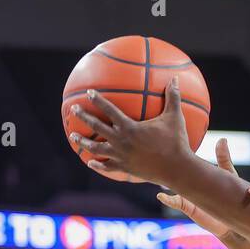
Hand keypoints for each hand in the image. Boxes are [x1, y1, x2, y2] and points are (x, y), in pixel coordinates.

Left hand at [67, 78, 191, 185]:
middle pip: (96, 127)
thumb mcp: (175, 117)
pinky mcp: (124, 168)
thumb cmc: (176, 142)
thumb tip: (175, 79)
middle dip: (83, 117)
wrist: (176, 169)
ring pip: (96, 148)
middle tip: (73, 110)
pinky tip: (90, 162)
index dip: (98, 100)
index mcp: (130, 127)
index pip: (110, 110)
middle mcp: (121, 141)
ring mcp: (121, 156)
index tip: (88, 93)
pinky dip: (97, 164)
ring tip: (73, 137)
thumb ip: (173, 97)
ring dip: (83, 142)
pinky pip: (107, 166)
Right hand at [157, 137, 240, 240]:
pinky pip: (174, 203)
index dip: (177, 154)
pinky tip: (161, 196)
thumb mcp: (227, 174)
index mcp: (197, 174)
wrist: (233, 220)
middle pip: (175, 174)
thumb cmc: (231, 196)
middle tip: (157, 156)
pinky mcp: (187, 207)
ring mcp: (187, 195)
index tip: (168, 144)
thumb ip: (223, 158)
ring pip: (173, 187)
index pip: (184, 162)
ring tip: (157, 175)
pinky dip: (167, 200)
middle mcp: (189, 184)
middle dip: (167, 167)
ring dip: (165, 181)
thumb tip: (222, 139)